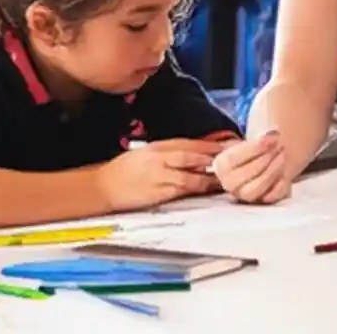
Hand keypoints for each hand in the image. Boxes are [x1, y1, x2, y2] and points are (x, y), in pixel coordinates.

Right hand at [96, 139, 224, 211]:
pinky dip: (196, 189)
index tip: (230, 146)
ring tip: (226, 178)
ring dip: (210, 177)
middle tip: (235, 160)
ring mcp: (159, 175)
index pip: (191, 144)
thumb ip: (172, 152)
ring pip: (191, 174)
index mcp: (159, 147)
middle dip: (216, 158)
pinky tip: (207, 190)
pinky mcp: (156, 192)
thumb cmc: (125, 170)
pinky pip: (181, 190)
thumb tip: (199, 154)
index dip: (212, 146)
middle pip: (194, 156)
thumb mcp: (148, 153)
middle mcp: (160, 158)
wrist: (101, 186)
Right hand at [212, 131, 289, 204]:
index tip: (274, 136)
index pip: (234, 158)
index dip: (256, 147)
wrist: (264, 163)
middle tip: (280, 145)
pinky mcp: (261, 201)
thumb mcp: (253, 141)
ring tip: (283, 156)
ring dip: (273, 171)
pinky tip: (284, 174)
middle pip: (246, 173)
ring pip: (256, 188)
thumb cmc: (256, 151)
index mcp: (221, 166)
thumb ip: (261, 139)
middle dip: (266, 158)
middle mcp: (229, 183)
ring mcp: (244, 195)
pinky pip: (271, 197)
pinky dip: (280, 186)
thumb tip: (273, 134)